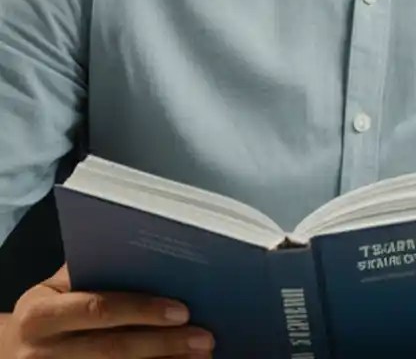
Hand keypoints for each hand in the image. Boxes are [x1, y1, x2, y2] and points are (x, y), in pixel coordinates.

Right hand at [0, 264, 214, 358]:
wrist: (14, 352)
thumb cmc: (52, 310)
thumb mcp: (58, 288)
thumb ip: (96, 272)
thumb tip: (156, 258)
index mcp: (38, 315)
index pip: (97, 310)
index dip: (142, 310)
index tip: (183, 310)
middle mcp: (39, 353)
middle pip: (112, 350)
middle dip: (164, 343)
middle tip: (205, 337)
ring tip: (200, 356)